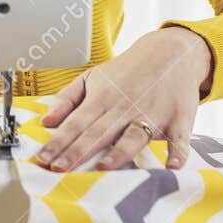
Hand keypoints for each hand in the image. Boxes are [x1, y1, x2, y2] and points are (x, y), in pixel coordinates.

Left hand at [35, 26, 213, 172]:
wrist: (170, 52)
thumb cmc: (127, 71)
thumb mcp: (92, 77)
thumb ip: (67, 99)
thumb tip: (46, 120)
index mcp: (102, 98)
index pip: (75, 124)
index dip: (58, 142)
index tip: (43, 160)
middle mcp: (124, 108)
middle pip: (98, 133)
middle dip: (77, 152)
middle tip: (59, 170)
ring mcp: (152, 114)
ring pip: (133, 136)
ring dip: (119, 153)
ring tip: (104, 168)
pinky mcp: (179, 120)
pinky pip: (179, 139)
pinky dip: (177, 153)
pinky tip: (172, 167)